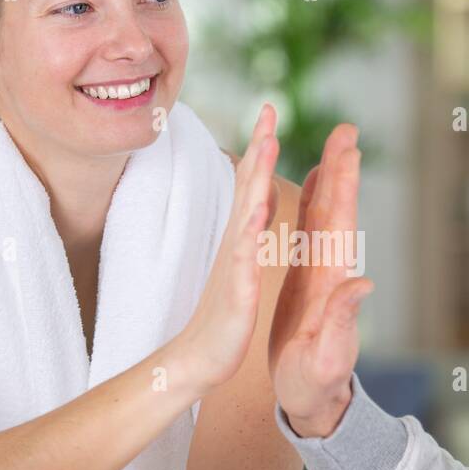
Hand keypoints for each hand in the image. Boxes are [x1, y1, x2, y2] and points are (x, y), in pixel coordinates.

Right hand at [172, 104, 279, 392]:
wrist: (198, 361)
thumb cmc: (221, 318)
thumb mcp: (242, 270)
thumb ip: (250, 231)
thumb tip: (257, 197)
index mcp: (244, 240)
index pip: (254, 185)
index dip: (262, 150)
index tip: (269, 113)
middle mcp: (238, 245)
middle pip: (249, 187)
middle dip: (260, 146)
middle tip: (268, 108)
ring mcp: (236, 266)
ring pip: (248, 213)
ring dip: (257, 177)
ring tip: (267, 144)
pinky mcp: (238, 292)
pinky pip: (245, 257)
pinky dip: (252, 232)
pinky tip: (259, 209)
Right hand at [268, 124, 370, 437]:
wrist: (314, 400)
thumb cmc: (317, 384)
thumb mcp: (327, 356)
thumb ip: (343, 321)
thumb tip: (361, 283)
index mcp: (333, 282)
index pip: (340, 225)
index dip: (343, 186)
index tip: (348, 150)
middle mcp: (330, 271)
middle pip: (336, 211)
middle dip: (341, 169)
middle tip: (346, 129)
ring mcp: (320, 274)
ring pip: (325, 217)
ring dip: (330, 181)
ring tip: (334, 146)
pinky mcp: (307, 282)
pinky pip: (310, 234)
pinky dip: (314, 206)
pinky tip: (315, 190)